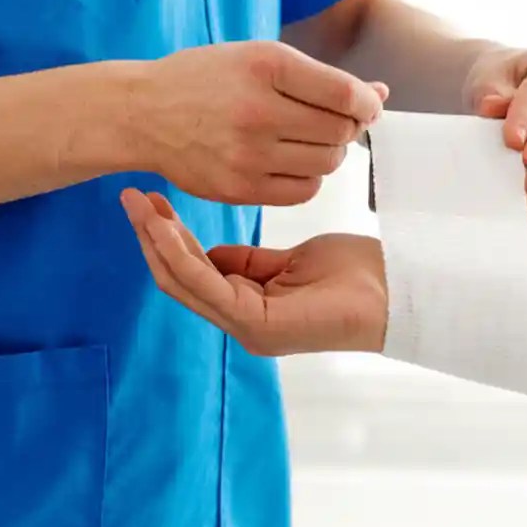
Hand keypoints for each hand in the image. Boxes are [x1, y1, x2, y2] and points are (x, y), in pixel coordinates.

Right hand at [120, 188, 388, 354]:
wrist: (396, 290)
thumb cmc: (355, 276)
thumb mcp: (293, 260)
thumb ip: (250, 263)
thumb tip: (212, 253)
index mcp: (250, 311)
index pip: (194, 275)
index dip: (168, 239)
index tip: (151, 202)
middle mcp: (243, 325)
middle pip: (180, 281)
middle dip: (151, 237)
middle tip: (130, 197)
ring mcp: (249, 329)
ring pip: (186, 283)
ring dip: (157, 242)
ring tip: (138, 205)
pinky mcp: (259, 325)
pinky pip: (209, 285)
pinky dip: (183, 254)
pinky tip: (166, 226)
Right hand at [126, 41, 388, 205]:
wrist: (143, 113)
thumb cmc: (207, 80)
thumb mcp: (260, 58)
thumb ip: (322, 77)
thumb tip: (381, 94)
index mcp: (266, 66)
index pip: (346, 95)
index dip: (367, 104)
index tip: (366, 105)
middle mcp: (257, 111)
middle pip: (340, 132)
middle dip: (347, 127)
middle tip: (330, 120)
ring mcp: (247, 155)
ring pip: (327, 164)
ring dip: (329, 153)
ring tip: (307, 139)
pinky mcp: (239, 189)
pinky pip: (303, 192)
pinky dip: (308, 178)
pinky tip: (291, 161)